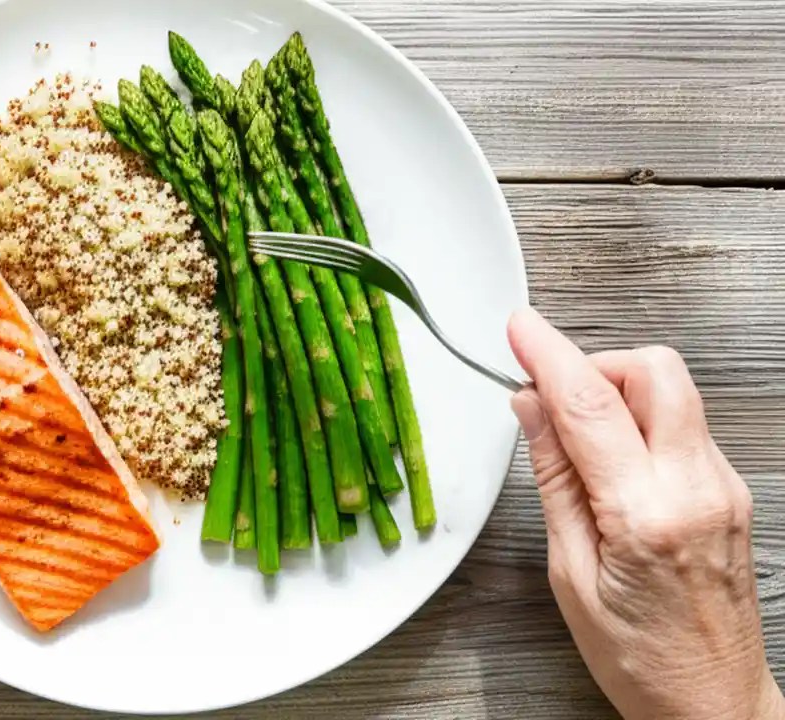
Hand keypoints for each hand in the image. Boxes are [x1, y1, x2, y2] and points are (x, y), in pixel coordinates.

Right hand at [508, 308, 782, 719]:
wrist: (713, 703)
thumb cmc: (640, 659)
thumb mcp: (572, 574)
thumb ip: (554, 479)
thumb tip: (532, 409)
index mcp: (648, 514)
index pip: (592, 405)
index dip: (549, 354)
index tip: (519, 327)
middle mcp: (699, 489)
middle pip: (654, 371)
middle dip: (594, 362)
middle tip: (549, 392)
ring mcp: (724, 486)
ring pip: (671, 391)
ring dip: (616, 391)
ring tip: (573, 436)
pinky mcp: (731, 490)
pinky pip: (681, 425)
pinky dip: (638, 420)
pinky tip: (608, 460)